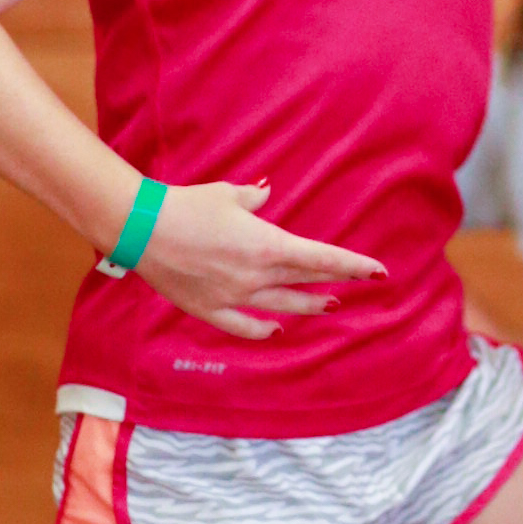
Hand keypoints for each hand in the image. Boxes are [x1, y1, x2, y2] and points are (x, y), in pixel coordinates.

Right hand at [136, 180, 384, 341]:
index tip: (379, 272)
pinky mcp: (210, 309)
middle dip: (337, 282)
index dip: (354, 266)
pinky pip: (244, 326)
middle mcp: (257, 276)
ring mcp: (235, 297)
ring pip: (283, 307)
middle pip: (308, 282)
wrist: (143, 228)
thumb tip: (266, 194)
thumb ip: (254, 199)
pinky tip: (276, 328)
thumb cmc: (188, 205)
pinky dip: (263, 329)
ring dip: (309, 306)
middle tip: (360, 285)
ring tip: (328, 305)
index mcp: (267, 245)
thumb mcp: (228, 195)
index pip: (323, 259)